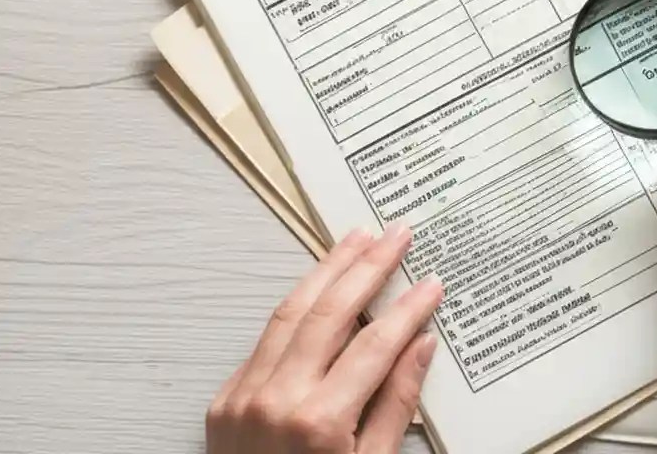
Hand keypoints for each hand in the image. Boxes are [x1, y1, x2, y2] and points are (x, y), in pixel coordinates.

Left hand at [207, 223, 443, 453]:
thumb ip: (395, 406)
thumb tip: (420, 345)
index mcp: (320, 423)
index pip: (376, 345)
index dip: (408, 309)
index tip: (432, 283)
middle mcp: (276, 400)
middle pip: (330, 313)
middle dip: (368, 267)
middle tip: (397, 233)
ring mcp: (244, 396)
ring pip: (290, 312)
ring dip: (327, 270)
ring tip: (358, 238)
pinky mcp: (225, 398)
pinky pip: (266, 338)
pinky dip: (297, 305)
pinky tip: (320, 283)